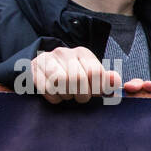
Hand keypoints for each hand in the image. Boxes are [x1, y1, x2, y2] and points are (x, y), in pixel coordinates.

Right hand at [29, 48, 150, 103]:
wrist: (47, 69)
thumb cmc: (76, 76)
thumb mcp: (94, 77)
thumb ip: (107, 80)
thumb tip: (116, 81)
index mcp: (83, 53)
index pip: (95, 72)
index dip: (96, 88)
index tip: (95, 93)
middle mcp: (65, 52)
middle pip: (78, 79)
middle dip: (82, 94)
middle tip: (81, 97)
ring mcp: (48, 59)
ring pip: (60, 82)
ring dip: (67, 95)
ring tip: (69, 95)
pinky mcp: (35, 69)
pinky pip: (46, 88)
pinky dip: (54, 97)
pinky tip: (57, 95)